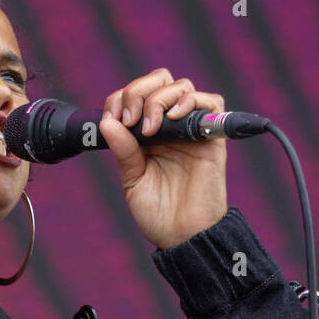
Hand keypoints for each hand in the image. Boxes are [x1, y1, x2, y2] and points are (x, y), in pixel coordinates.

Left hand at [99, 68, 228, 247]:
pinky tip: (174, 117)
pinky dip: (191, 100)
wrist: (182, 236)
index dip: (121, 98)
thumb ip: (123, 150)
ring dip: (159, 99)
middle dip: (138, 92)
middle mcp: (170, 127)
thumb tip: (107, 122)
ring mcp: (191, 130)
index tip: (112, 120)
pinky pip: (211, 102)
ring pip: (181, 87)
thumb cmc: (157, 214)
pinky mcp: (212, 138)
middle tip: (130, 118)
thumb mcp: (131, 180)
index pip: (136, 95)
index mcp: (147, 134)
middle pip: (159, 82)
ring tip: (150, 128)